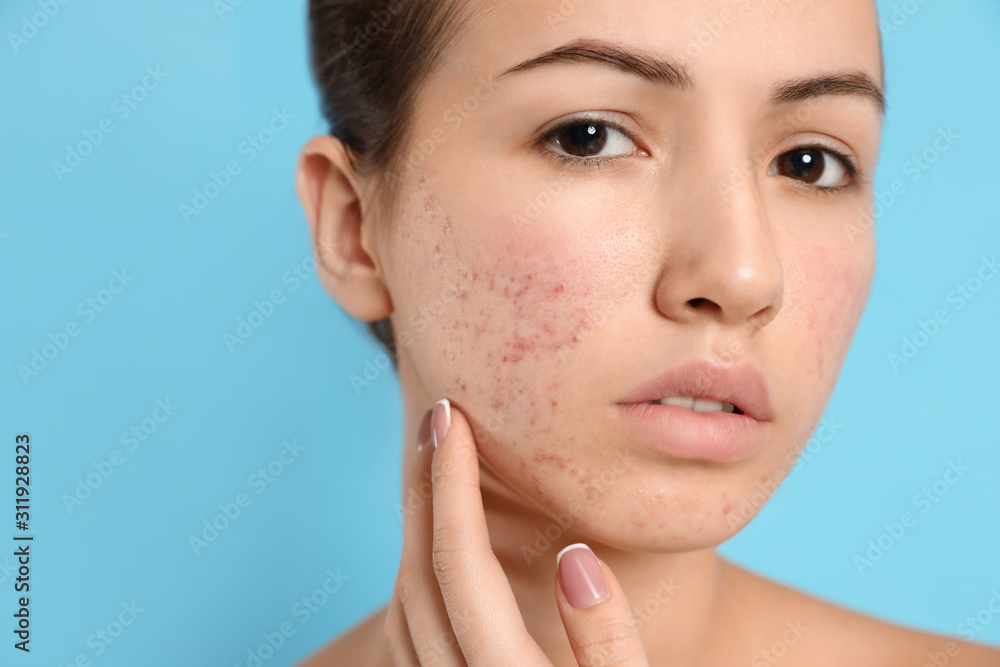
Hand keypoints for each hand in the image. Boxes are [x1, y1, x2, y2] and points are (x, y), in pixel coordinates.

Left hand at [384, 399, 649, 665]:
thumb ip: (611, 644)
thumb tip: (576, 560)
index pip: (460, 565)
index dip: (452, 484)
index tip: (452, 418)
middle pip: (418, 575)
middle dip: (425, 489)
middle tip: (439, 421)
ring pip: (406, 606)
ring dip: (418, 529)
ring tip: (440, 465)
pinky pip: (411, 636)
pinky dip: (420, 573)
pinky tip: (445, 543)